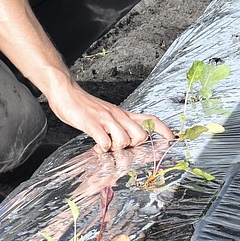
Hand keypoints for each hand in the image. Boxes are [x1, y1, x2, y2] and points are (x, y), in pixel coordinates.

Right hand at [46, 80, 173, 152]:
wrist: (66, 91)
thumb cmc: (86, 107)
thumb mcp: (107, 115)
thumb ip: (118, 127)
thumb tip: (126, 144)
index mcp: (123, 114)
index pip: (150, 119)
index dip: (164, 130)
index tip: (173, 139)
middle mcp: (118, 115)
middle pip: (141, 134)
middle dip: (134, 147)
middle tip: (120, 148)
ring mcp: (105, 118)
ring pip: (124, 140)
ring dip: (116, 149)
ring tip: (105, 146)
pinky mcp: (91, 123)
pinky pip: (105, 142)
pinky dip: (102, 149)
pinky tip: (96, 145)